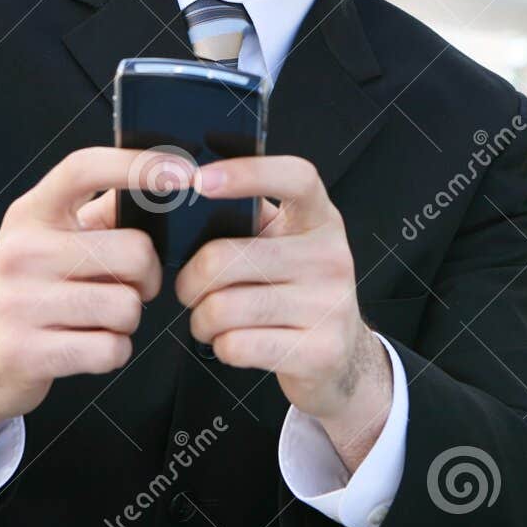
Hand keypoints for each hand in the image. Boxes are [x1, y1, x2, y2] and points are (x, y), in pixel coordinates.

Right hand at [0, 147, 168, 477]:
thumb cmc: (33, 290)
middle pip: (133, 252)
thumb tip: (161, 181)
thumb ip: (100, 214)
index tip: (182, 173)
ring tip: (98, 319)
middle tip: (126, 287)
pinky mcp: (26, 351)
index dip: (137, 165)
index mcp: (31, 213)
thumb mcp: (51, 239)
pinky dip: (113, 352)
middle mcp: (22, 250)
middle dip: (145, 278)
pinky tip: (88, 345)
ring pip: (127, 306)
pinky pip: (111, 349)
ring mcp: (19, 301)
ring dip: (127, 320)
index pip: (84, 168)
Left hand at [175, 156, 391, 470]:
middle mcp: (330, 257)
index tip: (201, 179)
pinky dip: (220, 347)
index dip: (248, 172)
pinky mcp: (320, 351)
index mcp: (320, 219)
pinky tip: (234, 342)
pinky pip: (236, 345)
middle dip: (190, 281)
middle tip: (190, 290)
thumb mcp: (285, 244)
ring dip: (201, 320)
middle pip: (223, 257)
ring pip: (221, 307)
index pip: (295, 178)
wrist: (340, 355)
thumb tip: (185, 190)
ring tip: (210, 321)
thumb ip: (248, 217)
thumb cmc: (294, 290)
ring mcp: (330, 305)